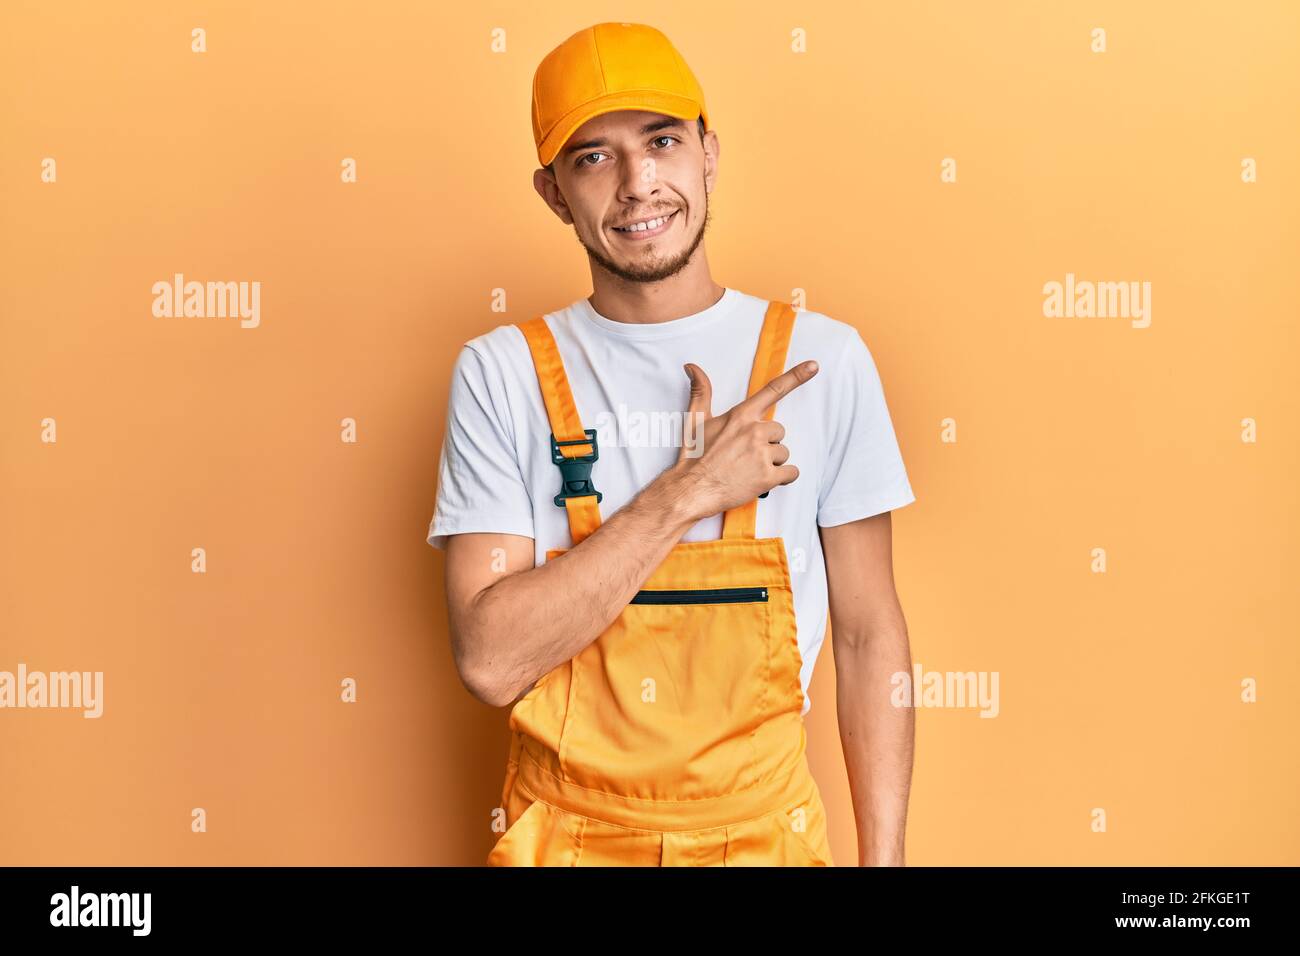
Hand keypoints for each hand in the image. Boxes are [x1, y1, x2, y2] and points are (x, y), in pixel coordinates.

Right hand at [672, 358, 819, 518]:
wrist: (691, 490)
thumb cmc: (694, 457)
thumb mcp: (696, 419)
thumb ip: (701, 391)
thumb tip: (692, 367)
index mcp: (741, 416)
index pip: (773, 390)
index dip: (796, 376)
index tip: (813, 366)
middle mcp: (754, 432)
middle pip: (779, 431)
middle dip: (767, 443)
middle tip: (746, 454)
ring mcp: (762, 455)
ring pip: (783, 453)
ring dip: (772, 462)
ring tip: (749, 468)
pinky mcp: (767, 477)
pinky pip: (791, 473)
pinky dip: (783, 478)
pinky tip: (765, 479)